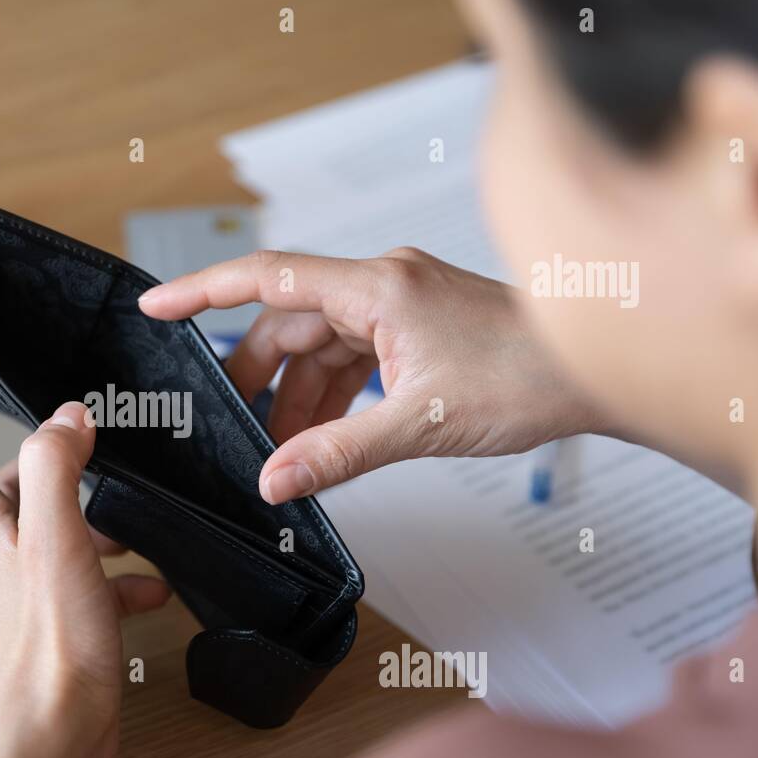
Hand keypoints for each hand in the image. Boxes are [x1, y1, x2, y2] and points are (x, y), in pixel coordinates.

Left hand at [0, 351, 168, 757]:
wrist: (54, 735)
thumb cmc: (50, 648)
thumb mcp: (56, 537)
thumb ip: (56, 466)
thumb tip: (64, 419)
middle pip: (9, 484)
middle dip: (53, 464)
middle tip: (90, 445)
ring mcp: (14, 589)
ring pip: (51, 532)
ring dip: (94, 524)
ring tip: (134, 533)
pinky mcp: (45, 622)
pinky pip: (77, 580)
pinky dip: (112, 576)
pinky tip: (148, 589)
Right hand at [139, 248, 609, 502]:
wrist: (599, 372)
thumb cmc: (529, 377)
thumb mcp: (420, 425)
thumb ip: (338, 453)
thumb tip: (276, 481)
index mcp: (377, 287)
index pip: (269, 277)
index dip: (204, 291)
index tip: (157, 306)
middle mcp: (384, 284)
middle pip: (290, 320)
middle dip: (258, 374)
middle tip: (234, 425)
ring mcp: (401, 303)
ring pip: (321, 343)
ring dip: (298, 395)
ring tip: (287, 449)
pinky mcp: (416, 325)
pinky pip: (353, 355)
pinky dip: (333, 395)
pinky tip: (326, 436)